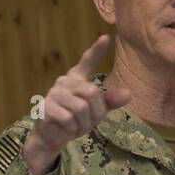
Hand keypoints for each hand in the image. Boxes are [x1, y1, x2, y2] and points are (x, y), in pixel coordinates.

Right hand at [23, 34, 131, 174]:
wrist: (52, 136)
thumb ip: (110, 101)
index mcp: (77, 79)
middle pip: (92, 92)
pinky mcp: (46, 107)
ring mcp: (54, 93)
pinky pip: (69, 119)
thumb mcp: (96, 112)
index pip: (87, 62)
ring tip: (76, 125)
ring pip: (81, 108)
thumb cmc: (75, 120)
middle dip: (95, 113)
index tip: (106, 38)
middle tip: (88, 122)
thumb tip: (129, 94)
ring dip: (83, 123)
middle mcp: (64, 82)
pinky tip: (66, 128)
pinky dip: (73, 129)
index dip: (96, 51)